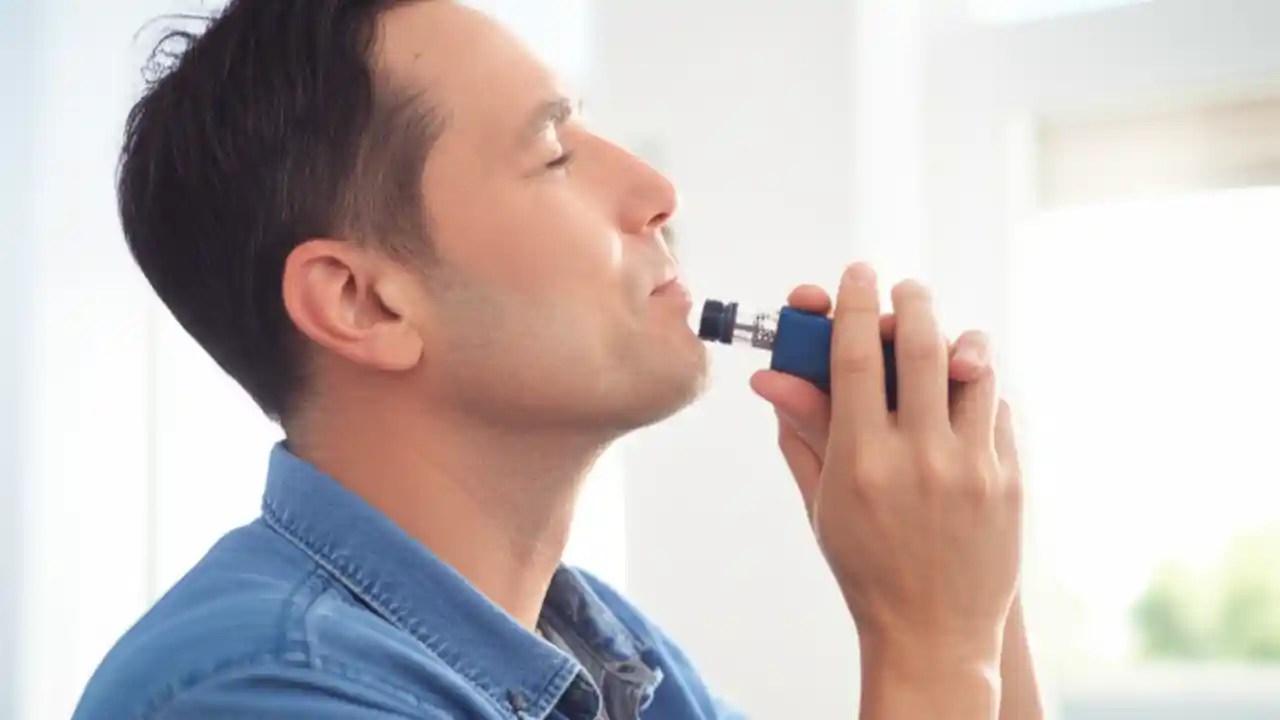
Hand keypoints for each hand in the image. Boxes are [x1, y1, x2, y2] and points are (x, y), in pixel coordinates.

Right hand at [752, 265, 1022, 717]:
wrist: (934, 634)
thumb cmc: (866, 568)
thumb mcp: (823, 503)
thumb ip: (802, 433)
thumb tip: (771, 378)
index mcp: (861, 461)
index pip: (855, 357)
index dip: (853, 306)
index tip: (855, 275)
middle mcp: (920, 457)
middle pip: (921, 346)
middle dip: (910, 304)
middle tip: (903, 290)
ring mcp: (972, 468)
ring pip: (971, 370)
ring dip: (954, 341)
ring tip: (940, 342)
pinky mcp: (1008, 481)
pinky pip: (997, 410)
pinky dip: (977, 392)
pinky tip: (962, 399)